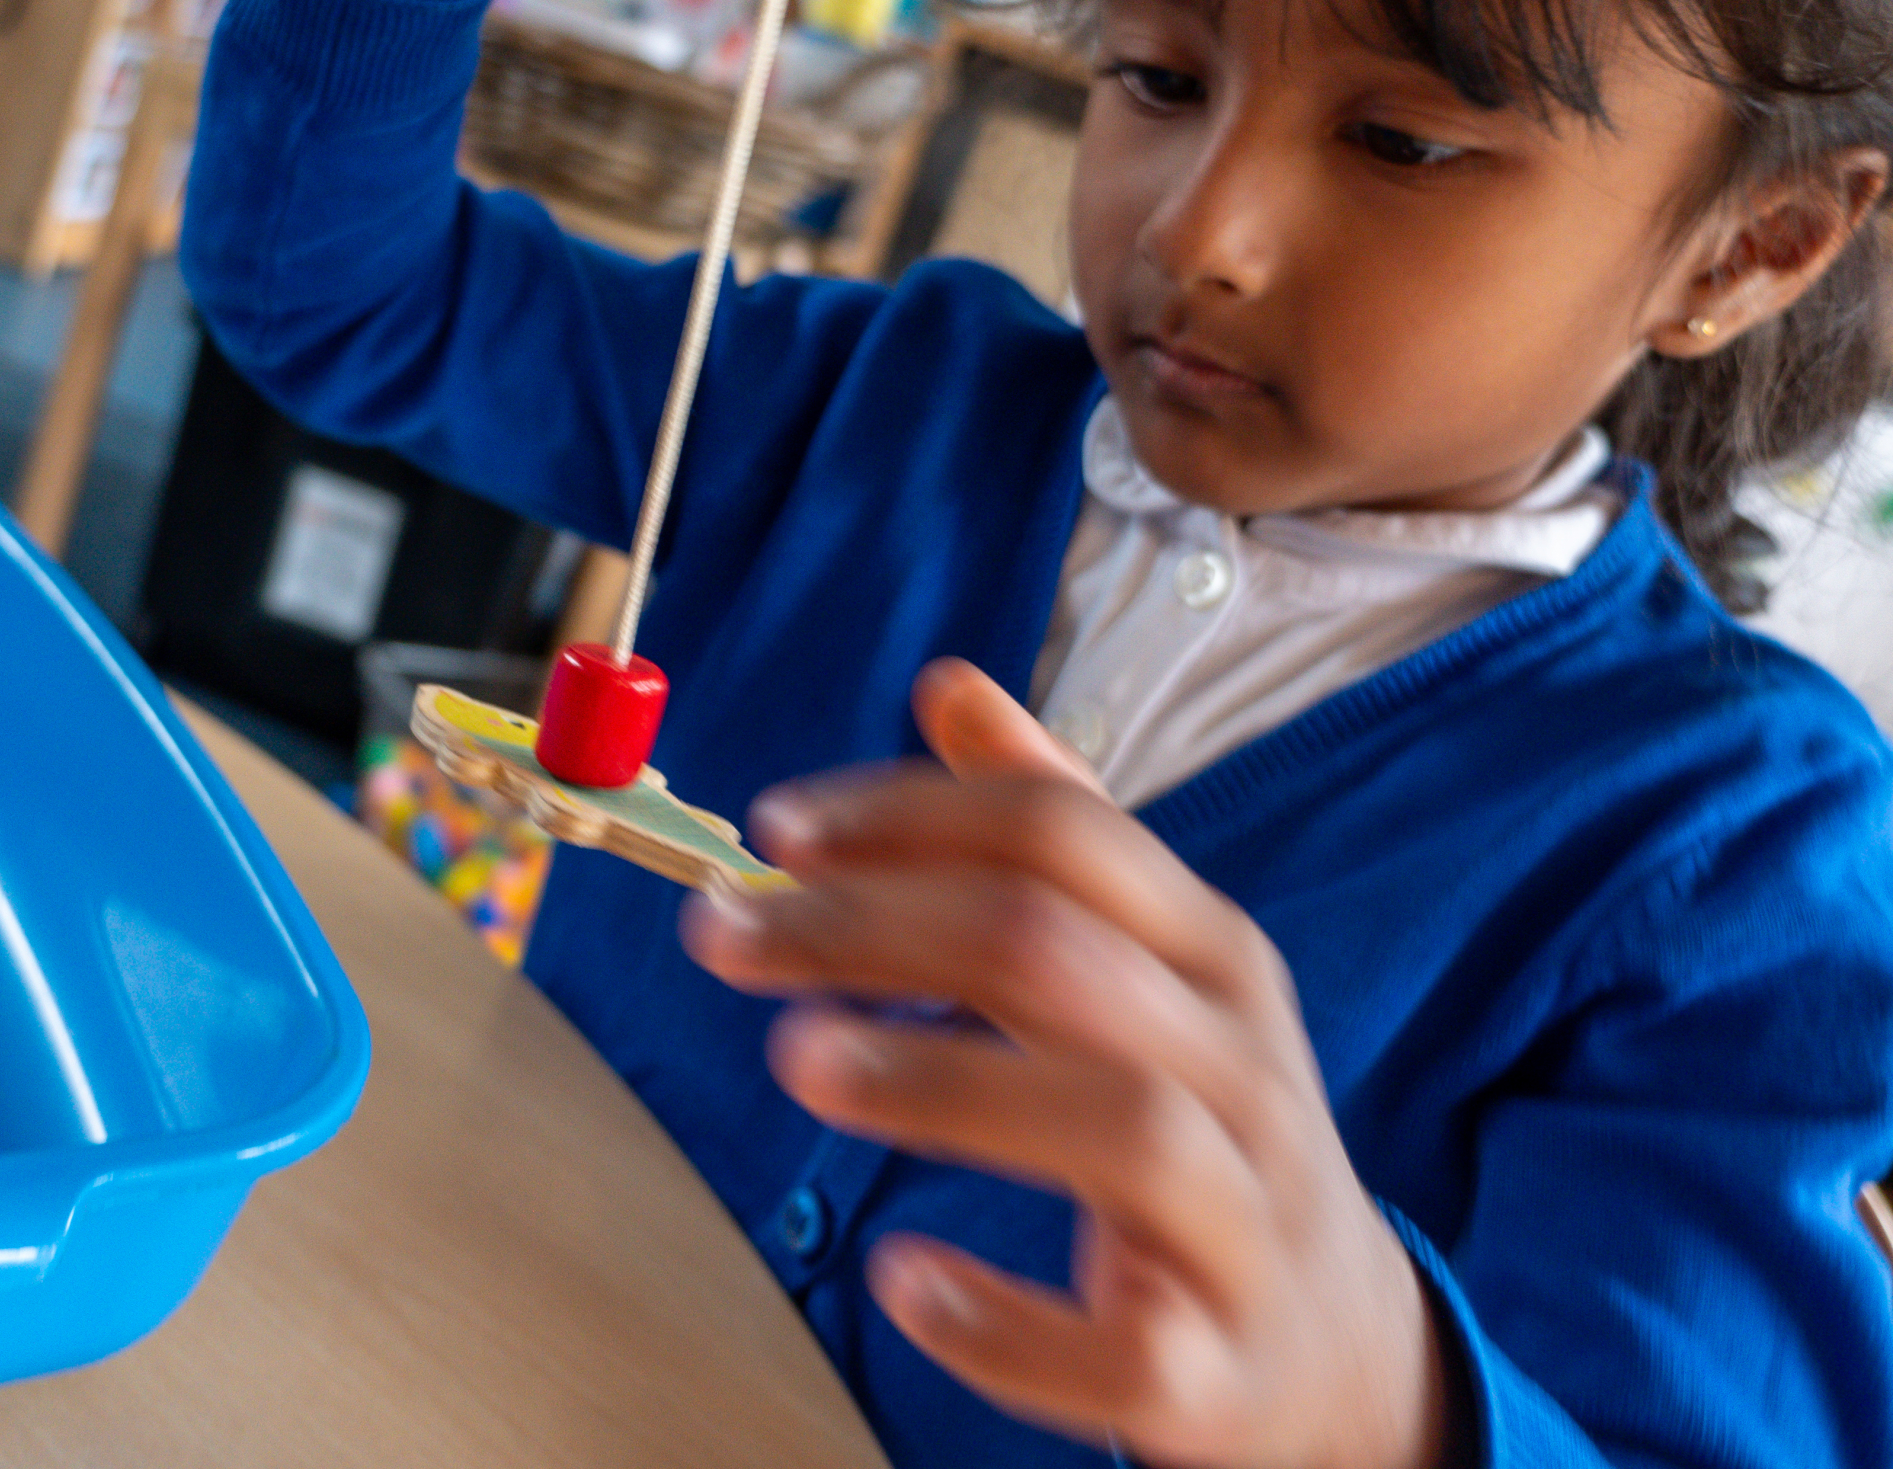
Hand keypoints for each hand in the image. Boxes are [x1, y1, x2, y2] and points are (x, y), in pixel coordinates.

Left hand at [684, 660, 1449, 1468]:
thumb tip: (946, 683)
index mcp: (1213, 950)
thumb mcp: (1146, 956)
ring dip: (939, 1082)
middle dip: (872, 927)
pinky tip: (900, 1281)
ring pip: (1117, 1126)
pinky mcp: (1218, 1373)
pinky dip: (1007, 1320)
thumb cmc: (1198, 1107)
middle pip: (1057, 954)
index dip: (909, 814)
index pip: (1063, 834)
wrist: (1331, 1335)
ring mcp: (1243, 1218)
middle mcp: (1242, 1065)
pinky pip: (1126, 1352)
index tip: (775, 830)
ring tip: (796, 1059)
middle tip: (724, 932)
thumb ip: (1050, 823)